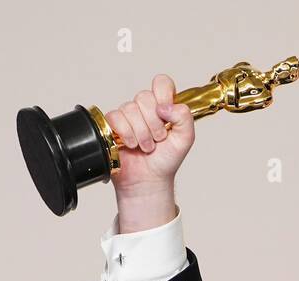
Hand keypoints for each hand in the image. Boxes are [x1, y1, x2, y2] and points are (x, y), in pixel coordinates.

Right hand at [104, 74, 194, 230]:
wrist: (149, 179)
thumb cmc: (166, 159)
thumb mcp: (185, 139)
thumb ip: (185, 118)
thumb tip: (166, 106)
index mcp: (164, 106)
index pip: (161, 82)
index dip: (163, 94)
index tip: (166, 113)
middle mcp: (145, 108)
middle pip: (144, 97)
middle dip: (154, 123)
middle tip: (158, 139)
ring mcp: (128, 115)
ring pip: (130, 109)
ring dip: (142, 133)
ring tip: (146, 146)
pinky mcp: (113, 123)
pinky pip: (116, 117)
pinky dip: (127, 134)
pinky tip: (131, 144)